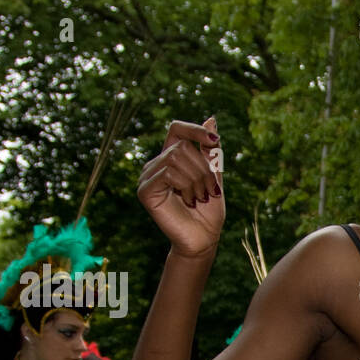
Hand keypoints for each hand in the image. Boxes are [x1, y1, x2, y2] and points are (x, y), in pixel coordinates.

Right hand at [137, 117, 224, 256]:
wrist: (203, 240)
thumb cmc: (209, 211)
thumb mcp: (214, 176)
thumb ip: (210, 151)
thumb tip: (211, 119)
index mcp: (171, 158)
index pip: (177, 129)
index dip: (195, 130)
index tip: (214, 140)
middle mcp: (156, 164)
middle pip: (182, 147)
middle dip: (203, 168)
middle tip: (209, 191)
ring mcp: (148, 177)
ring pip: (176, 158)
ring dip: (197, 179)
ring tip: (200, 198)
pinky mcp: (145, 191)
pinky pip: (169, 173)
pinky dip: (186, 186)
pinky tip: (189, 201)